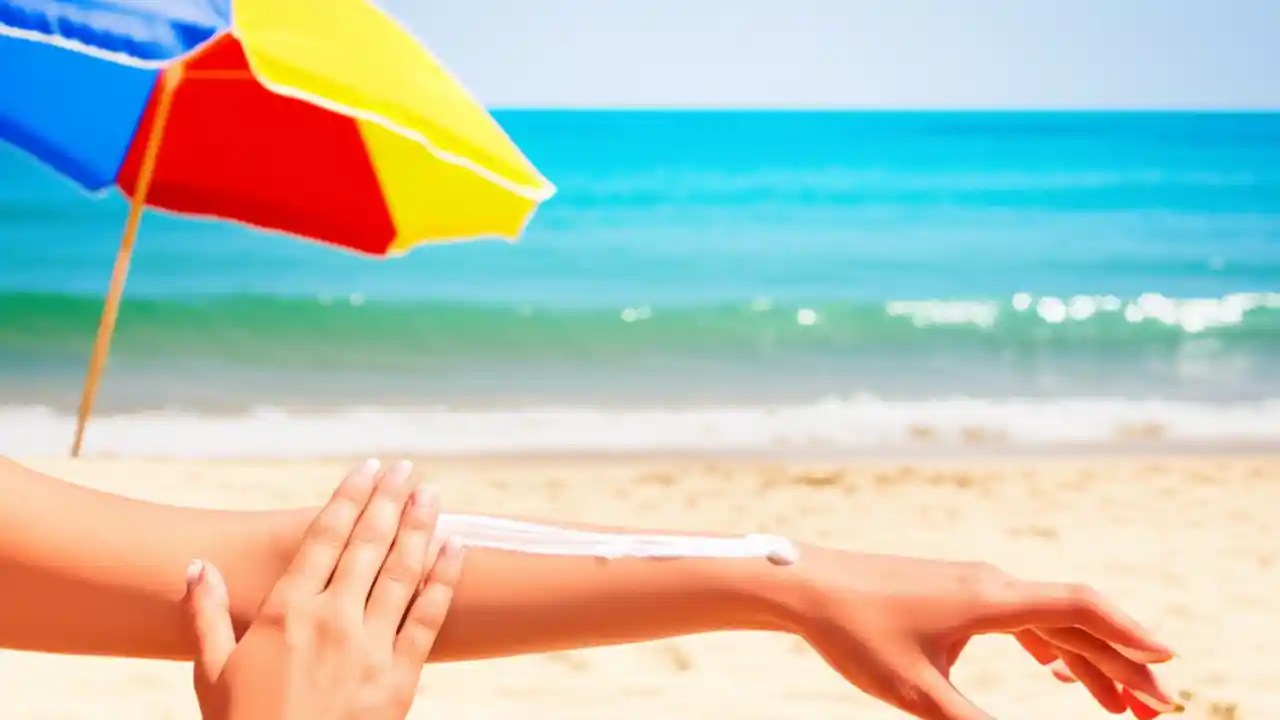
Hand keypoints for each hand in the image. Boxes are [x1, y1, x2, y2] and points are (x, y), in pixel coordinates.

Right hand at [182, 459, 463, 719]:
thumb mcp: (212, 674)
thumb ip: (206, 615)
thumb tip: (196, 565)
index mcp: (286, 612)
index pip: (323, 538)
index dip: (348, 498)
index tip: (366, 469)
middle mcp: (332, 619)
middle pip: (368, 544)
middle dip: (388, 500)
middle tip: (405, 468)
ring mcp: (370, 646)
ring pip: (402, 571)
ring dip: (419, 526)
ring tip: (430, 493)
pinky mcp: (401, 675)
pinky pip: (428, 616)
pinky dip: (444, 578)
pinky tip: (456, 547)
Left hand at [786, 547, 1176, 719]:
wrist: (806, 586)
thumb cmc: (855, 633)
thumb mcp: (918, 693)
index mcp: (991, 598)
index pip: (1079, 608)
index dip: (1129, 635)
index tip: (1169, 663)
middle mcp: (991, 584)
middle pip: (1075, 620)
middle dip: (1121, 665)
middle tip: (1159, 711)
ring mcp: (973, 585)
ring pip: (1049, 621)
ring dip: (1089, 661)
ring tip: (1123, 707)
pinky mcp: (955, 593)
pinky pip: (1020, 618)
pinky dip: (1051, 648)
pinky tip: (1061, 675)